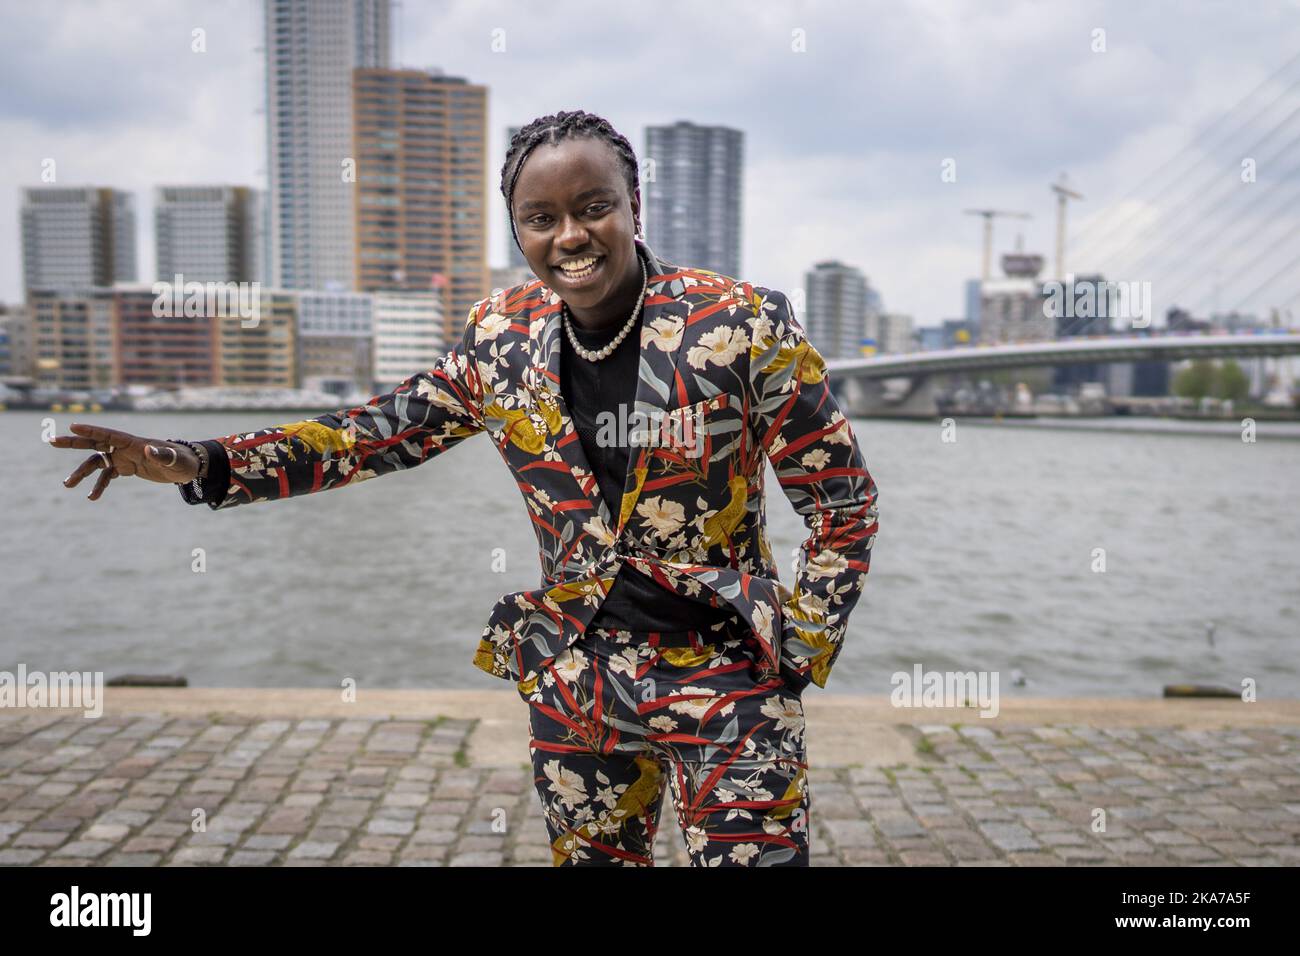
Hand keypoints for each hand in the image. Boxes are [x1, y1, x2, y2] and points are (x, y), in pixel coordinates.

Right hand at [51, 423, 199, 500]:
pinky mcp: (127, 468)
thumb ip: (163, 455)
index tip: (72, 426)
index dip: (91, 431)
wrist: (189, 468)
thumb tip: (149, 451)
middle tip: (52, 441)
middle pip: (95, 443)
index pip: (109, 434)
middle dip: (74, 442)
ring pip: (97, 463)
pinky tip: (92, 497)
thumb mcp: (176, 461)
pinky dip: (99, 485)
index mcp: (134, 443)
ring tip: (67, 485)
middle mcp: (125, 448)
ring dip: (82, 473)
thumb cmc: (184, 461)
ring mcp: (124, 458)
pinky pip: (108, 476)